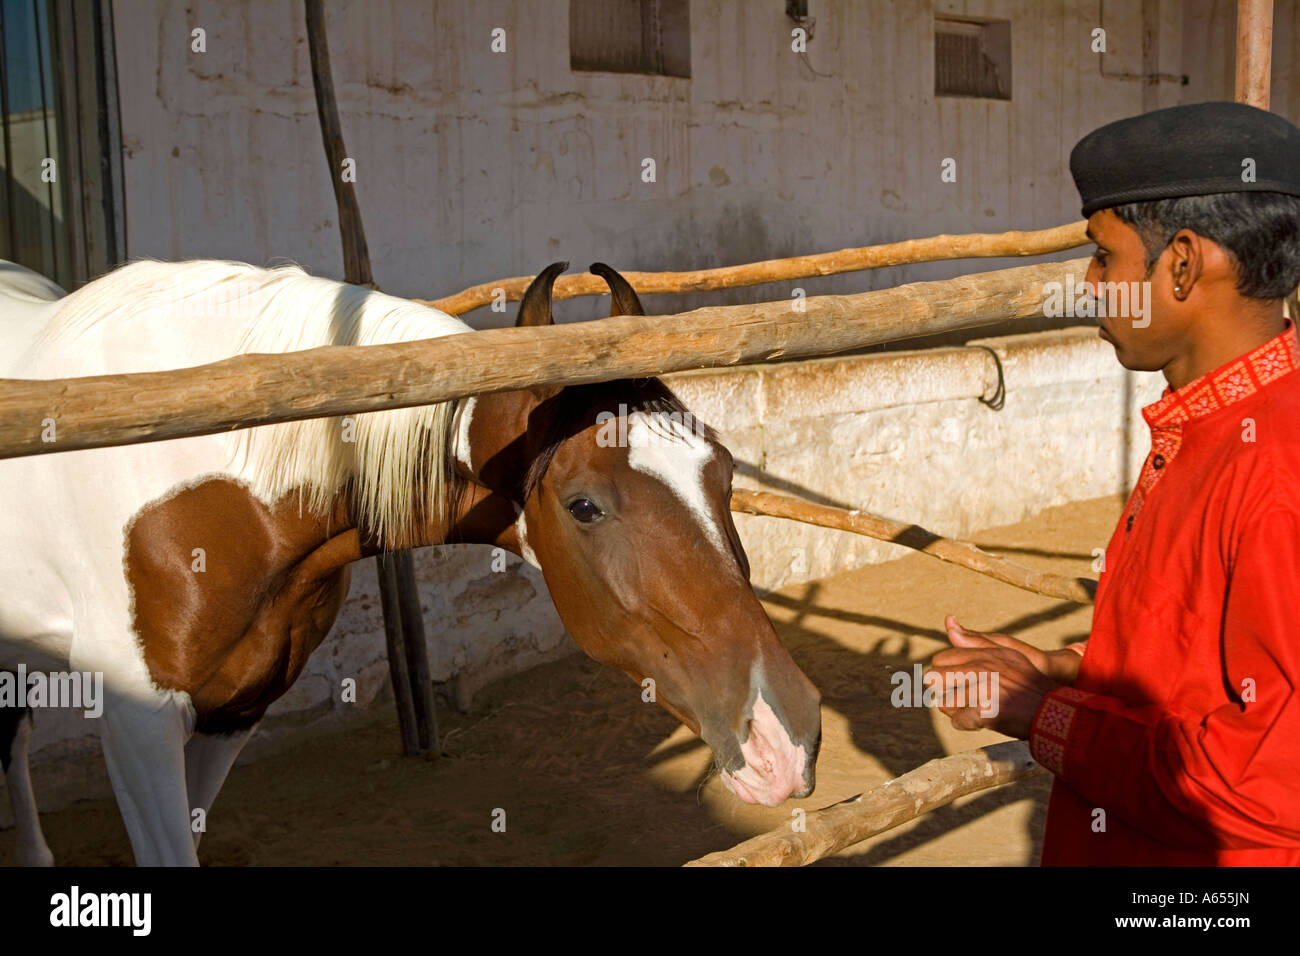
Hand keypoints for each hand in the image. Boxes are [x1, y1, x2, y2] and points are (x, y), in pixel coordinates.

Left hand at [925, 615, 1060, 737]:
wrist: (1053, 711)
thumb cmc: (1028, 683)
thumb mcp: (1007, 654)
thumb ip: (976, 641)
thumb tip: (949, 622)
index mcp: (986, 654)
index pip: (941, 659)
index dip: (943, 674)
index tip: (955, 683)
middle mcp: (983, 668)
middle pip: (936, 678)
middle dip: (942, 690)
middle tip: (957, 699)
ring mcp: (984, 690)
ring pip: (944, 702)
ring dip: (954, 710)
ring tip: (970, 710)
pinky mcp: (987, 711)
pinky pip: (959, 721)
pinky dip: (966, 724)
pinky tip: (978, 722)